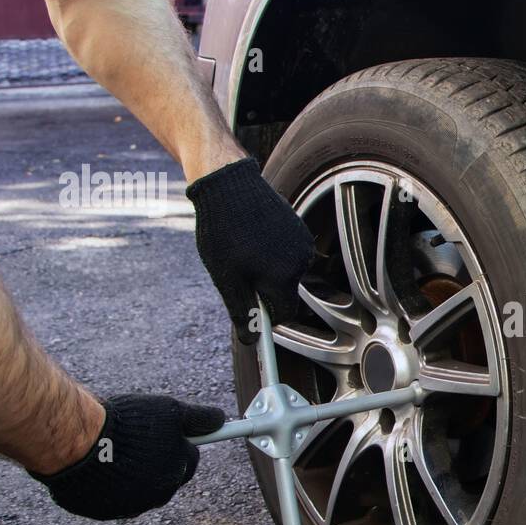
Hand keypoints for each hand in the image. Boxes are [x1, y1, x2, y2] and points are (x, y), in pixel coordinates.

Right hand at [28, 394, 224, 519]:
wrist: (79, 444)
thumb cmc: (127, 424)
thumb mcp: (170, 411)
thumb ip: (199, 418)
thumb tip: (220, 419)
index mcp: (178, 470)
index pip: (188, 460)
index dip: (177, 445)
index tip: (165, 434)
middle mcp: (158, 494)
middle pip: (165, 477)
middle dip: (156, 461)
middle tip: (136, 440)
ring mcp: (130, 506)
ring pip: (138, 489)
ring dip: (132, 474)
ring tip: (114, 451)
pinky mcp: (103, 512)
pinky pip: (111, 498)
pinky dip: (108, 485)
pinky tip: (98, 466)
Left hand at [186, 157, 313, 344]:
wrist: (229, 184)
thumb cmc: (222, 231)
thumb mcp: (226, 277)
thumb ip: (242, 311)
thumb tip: (251, 341)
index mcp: (282, 277)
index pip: (283, 315)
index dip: (265, 317)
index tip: (248, 308)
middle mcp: (300, 262)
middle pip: (286, 294)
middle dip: (265, 291)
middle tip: (238, 272)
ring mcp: (303, 244)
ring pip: (288, 274)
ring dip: (269, 272)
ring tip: (244, 250)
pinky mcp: (301, 230)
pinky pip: (290, 255)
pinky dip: (274, 254)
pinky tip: (254, 237)